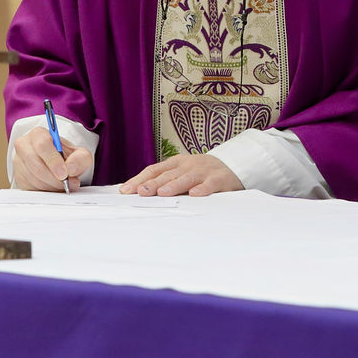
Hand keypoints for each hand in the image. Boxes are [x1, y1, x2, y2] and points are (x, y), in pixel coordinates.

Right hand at [12, 126, 91, 191]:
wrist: (56, 164)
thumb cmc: (66, 157)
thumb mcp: (80, 154)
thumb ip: (80, 158)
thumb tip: (71, 168)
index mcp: (38, 134)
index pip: (42, 145)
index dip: (53, 161)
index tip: (64, 174)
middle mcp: (24, 146)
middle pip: (36, 165)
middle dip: (54, 178)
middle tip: (67, 183)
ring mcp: (18, 162)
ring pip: (33, 178)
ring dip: (51, 186)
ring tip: (64, 185)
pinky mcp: (18, 177)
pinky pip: (30, 187)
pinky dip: (44, 190)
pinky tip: (53, 187)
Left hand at [120, 153, 242, 196]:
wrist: (231, 165)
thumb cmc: (201, 172)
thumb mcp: (181, 172)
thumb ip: (164, 181)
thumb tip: (139, 192)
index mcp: (176, 163)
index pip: (154, 170)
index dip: (139, 179)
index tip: (126, 190)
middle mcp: (188, 165)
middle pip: (167, 174)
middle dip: (152, 184)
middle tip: (140, 192)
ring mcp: (203, 171)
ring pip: (186, 178)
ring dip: (174, 185)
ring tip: (162, 193)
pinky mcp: (219, 178)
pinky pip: (210, 184)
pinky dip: (202, 189)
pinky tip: (195, 194)